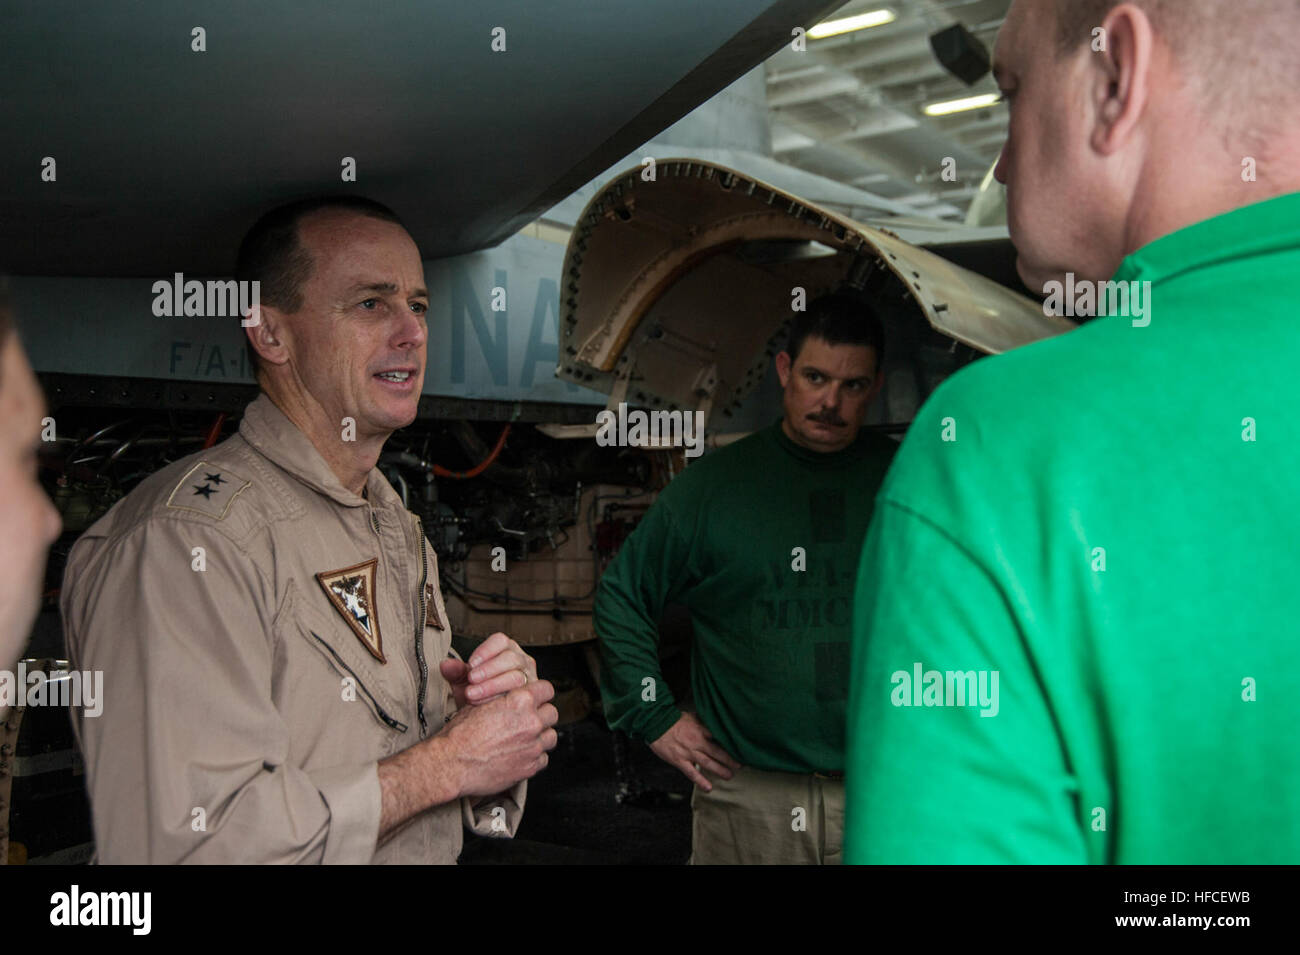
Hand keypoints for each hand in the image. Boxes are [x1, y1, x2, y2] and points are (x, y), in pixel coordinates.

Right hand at [437, 679, 558, 797]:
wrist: (452, 764)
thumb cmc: (460, 734)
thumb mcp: (478, 704)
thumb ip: (501, 697)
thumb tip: (508, 692)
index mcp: (520, 701)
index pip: (546, 690)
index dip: (540, 693)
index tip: (536, 698)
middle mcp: (531, 722)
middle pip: (552, 713)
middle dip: (542, 714)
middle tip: (529, 719)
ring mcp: (533, 746)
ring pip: (551, 736)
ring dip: (541, 736)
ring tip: (525, 738)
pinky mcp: (530, 767)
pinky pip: (543, 758)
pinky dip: (535, 756)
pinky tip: (520, 754)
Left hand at [440, 631, 537, 707]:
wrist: (486, 717)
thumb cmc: (478, 694)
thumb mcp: (464, 683)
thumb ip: (456, 673)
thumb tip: (446, 665)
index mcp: (506, 650)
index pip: (500, 641)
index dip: (485, 651)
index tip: (471, 664)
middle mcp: (521, 661)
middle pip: (511, 658)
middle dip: (488, 670)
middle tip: (471, 680)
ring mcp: (529, 677)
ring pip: (517, 677)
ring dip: (492, 686)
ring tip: (473, 695)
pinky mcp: (532, 696)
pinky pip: (521, 695)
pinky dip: (501, 700)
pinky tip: (487, 705)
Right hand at [649, 712, 740, 791]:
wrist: (656, 725)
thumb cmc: (673, 720)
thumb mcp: (692, 716)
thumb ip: (704, 720)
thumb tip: (716, 720)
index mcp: (701, 729)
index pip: (720, 737)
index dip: (731, 743)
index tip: (740, 747)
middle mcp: (697, 742)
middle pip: (718, 752)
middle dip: (730, 759)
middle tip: (740, 765)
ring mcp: (689, 753)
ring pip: (708, 763)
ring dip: (720, 770)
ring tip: (729, 776)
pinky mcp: (680, 761)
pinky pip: (692, 773)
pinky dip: (701, 781)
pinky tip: (709, 788)